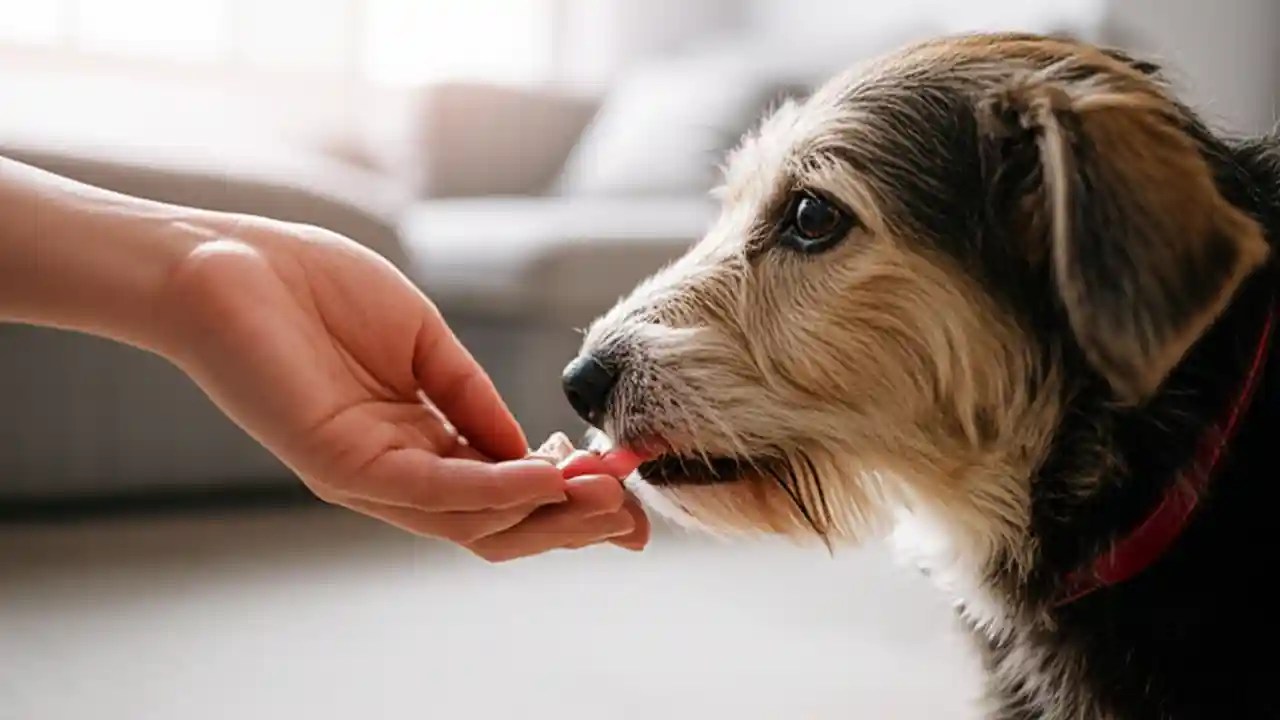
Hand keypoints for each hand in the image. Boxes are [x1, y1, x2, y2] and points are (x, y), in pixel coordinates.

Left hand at [156, 215, 648, 559]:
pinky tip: (544, 474)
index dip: (572, 496)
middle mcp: (400, 469)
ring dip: (547, 514)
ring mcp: (370, 473)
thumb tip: (539, 447)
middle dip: (571, 522)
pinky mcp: (341, 464)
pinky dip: (493, 488)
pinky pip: (430, 491)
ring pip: (472, 523)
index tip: (628, 488)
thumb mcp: (425, 343)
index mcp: (422, 440)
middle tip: (629, 511)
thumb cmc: (317, 290)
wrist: (228, 263)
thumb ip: (474, 397)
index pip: (506, 489)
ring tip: (606, 495)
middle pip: (498, 523)